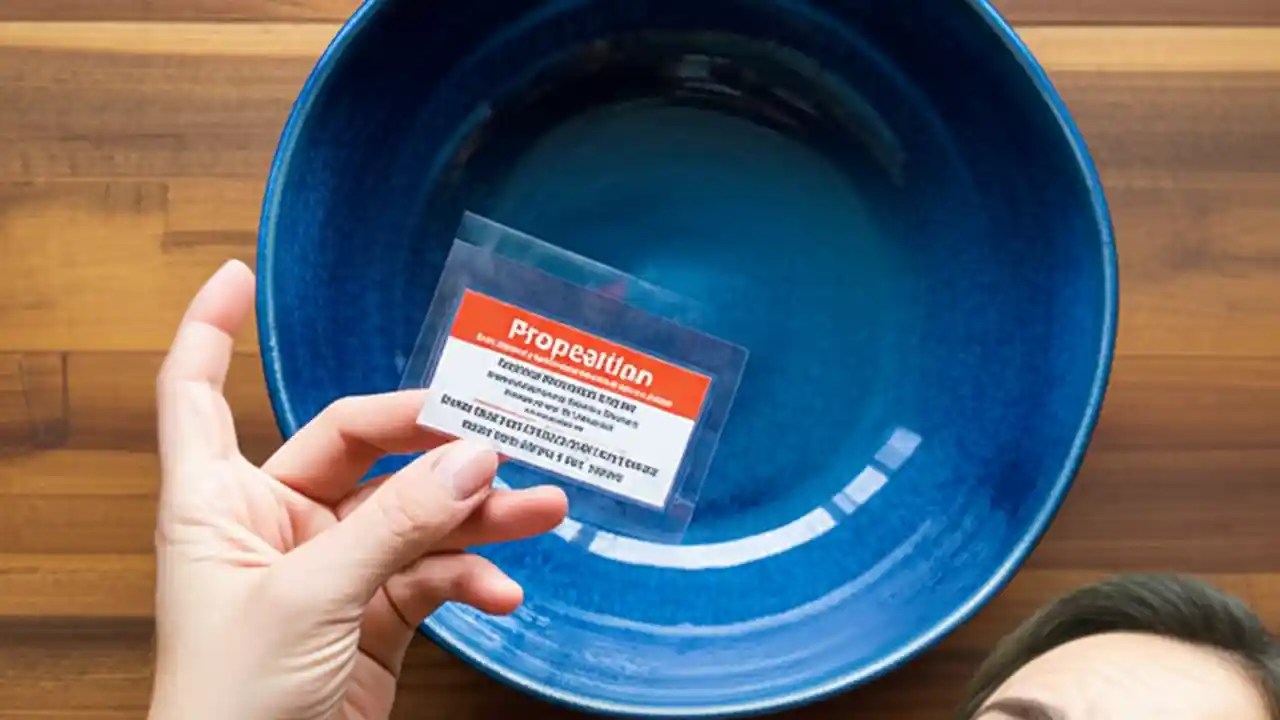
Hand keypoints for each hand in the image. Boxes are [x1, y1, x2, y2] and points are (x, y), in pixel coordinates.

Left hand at [149, 261, 567, 719]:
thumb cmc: (226, 705)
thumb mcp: (311, 599)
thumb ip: (394, 525)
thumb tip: (469, 458)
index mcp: (216, 503)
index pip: (196, 392)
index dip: (210, 330)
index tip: (239, 276)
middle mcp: (272, 524)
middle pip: (354, 446)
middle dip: (430, 443)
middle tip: (497, 434)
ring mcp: (329, 569)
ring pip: (411, 514)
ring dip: (477, 514)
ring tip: (541, 509)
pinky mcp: (373, 615)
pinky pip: (431, 574)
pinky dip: (469, 580)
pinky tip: (501, 592)